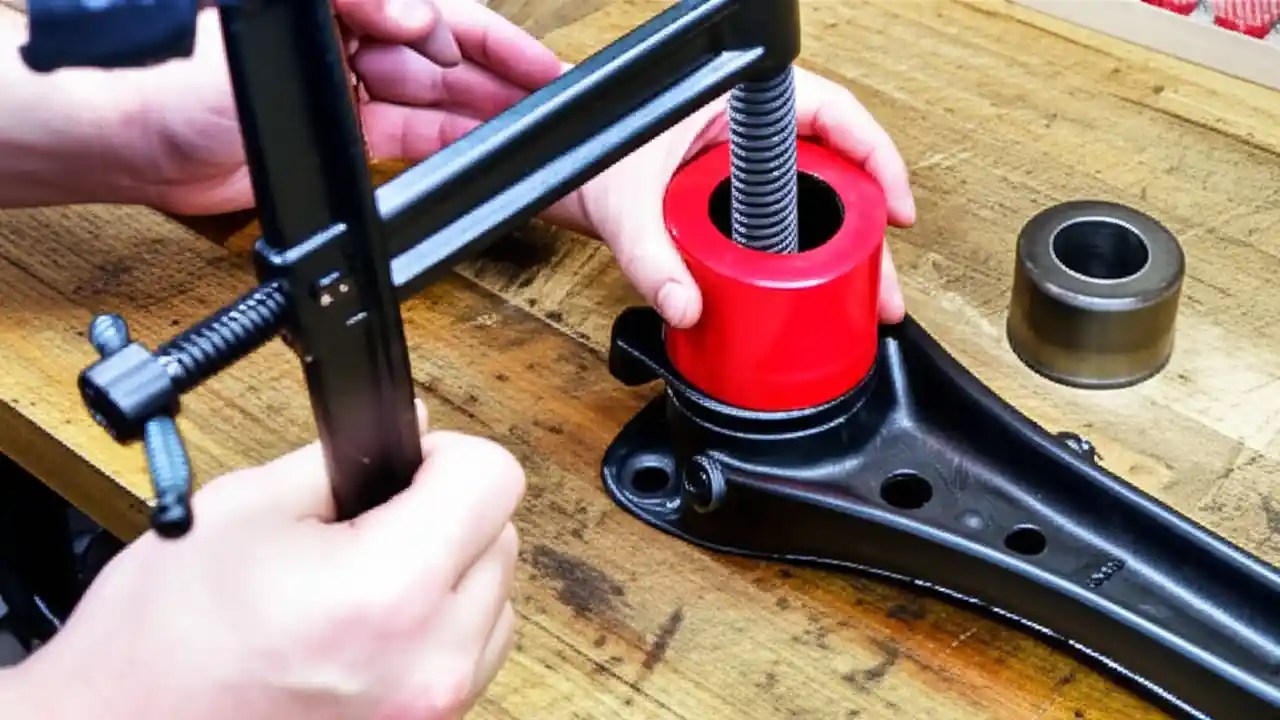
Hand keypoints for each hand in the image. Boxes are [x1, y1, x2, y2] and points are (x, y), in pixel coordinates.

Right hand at [2, 402, 526, 719]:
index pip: (493, 479)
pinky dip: (441, 627)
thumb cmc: (163, 642)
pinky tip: (372, 624)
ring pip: (498, 599)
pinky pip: (473, 653)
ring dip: (451, 574)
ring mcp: (435, 708)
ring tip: (365, 580)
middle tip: (372, 523)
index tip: (410, 463)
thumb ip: (344, 461)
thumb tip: (411, 431)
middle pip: (501, 538)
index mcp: (388, 590)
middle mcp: (431, 659)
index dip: (447, 456)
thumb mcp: (244, 509)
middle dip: (447, 514)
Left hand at [105, 0, 561, 214]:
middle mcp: (353, 43)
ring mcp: (351, 93)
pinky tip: (479, 154)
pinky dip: (447, 148)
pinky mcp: (345, 143)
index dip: (493, 43)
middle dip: (500, 82)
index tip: (538, 67)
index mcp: (344, 7)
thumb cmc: (186, 68)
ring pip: (436, 103)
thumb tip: (421, 17)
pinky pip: (412, 141)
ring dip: (483, 118)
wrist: (142, 140)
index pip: (439, 15)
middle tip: (549, 107)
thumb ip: (355, 2)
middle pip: (447, 61)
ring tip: (528, 134)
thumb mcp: (277, 16)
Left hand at [566, 67, 916, 326]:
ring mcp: (747, 164)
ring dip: (845, 247)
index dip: (876, 160)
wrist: (562, 176)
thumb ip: (651, 260)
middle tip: (885, 284)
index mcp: (737, 101)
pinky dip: (811, 252)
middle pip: (835, 170)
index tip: (897, 210)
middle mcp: (750, 129)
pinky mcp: (738, 195)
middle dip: (868, 230)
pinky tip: (826, 289)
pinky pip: (788, 218)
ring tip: (866, 298)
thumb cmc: (592, 158)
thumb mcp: (625, 208)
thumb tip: (687, 305)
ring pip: (816, 198)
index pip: (830, 114)